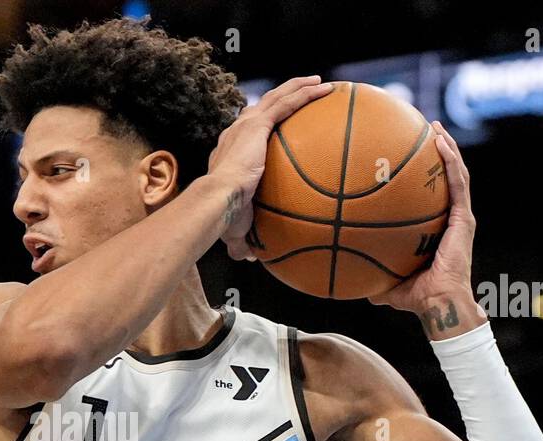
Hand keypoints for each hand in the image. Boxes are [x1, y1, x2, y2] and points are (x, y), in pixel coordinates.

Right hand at [207, 76, 333, 260]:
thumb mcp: (236, 228)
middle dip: (283, 97)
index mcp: (229, 154)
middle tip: (303, 93)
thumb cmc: (223, 216)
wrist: (218, 201)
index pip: (247, 135)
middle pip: (263, 108)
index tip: (276, 127)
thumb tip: (248, 257)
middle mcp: (235, 133)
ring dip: (297, 87)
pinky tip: (324, 88)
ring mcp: (246, 125)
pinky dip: (304, 93)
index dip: (262, 127)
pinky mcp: (257, 124)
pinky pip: (286, 103)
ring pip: (276, 97)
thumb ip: (243, 239)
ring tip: (317, 81)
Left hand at [368, 121, 477, 316]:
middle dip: (436, 151)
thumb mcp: (383, 278)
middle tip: (424, 130)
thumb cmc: (415, 297)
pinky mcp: (464, 219)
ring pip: (456, 174)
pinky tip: (441, 143)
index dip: (422, 174)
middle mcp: (449, 218)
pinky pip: (458, 184)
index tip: (407, 155)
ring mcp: (459, 217)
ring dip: (447, 148)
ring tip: (435, 128)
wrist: (438, 304)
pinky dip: (451, 162)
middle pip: (445, 177)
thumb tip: (340, 271)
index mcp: (435, 227)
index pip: (429, 194)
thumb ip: (366, 271)